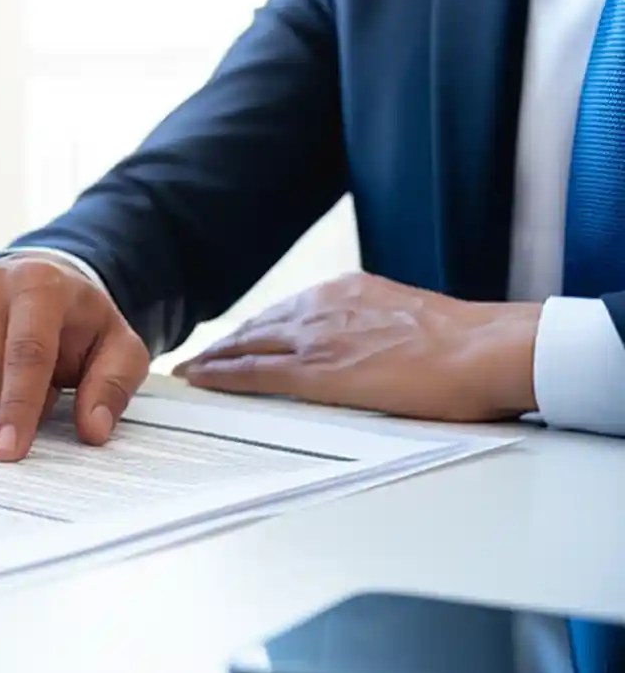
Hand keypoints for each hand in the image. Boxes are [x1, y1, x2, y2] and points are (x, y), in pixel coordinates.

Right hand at [0, 254, 149, 461]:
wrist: (32, 284)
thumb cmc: (74, 323)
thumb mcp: (115, 349)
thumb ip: (112, 387)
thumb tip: (93, 429)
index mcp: (39, 283)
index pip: (26, 354)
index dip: (19, 408)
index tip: (9, 451)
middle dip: (8, 405)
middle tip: (32, 385)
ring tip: (1, 374)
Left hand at [175, 273, 540, 420]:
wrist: (484, 349)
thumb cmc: (465, 343)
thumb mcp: (409, 319)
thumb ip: (377, 325)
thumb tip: (370, 343)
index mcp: (348, 293)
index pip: (286, 313)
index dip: (255, 330)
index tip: (234, 340)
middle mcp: (323, 307)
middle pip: (258, 327)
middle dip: (225, 344)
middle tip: (197, 360)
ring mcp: (316, 337)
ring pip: (246, 346)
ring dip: (214, 358)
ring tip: (189, 371)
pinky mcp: (317, 371)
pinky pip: (254, 372)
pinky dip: (221, 374)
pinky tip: (199, 379)